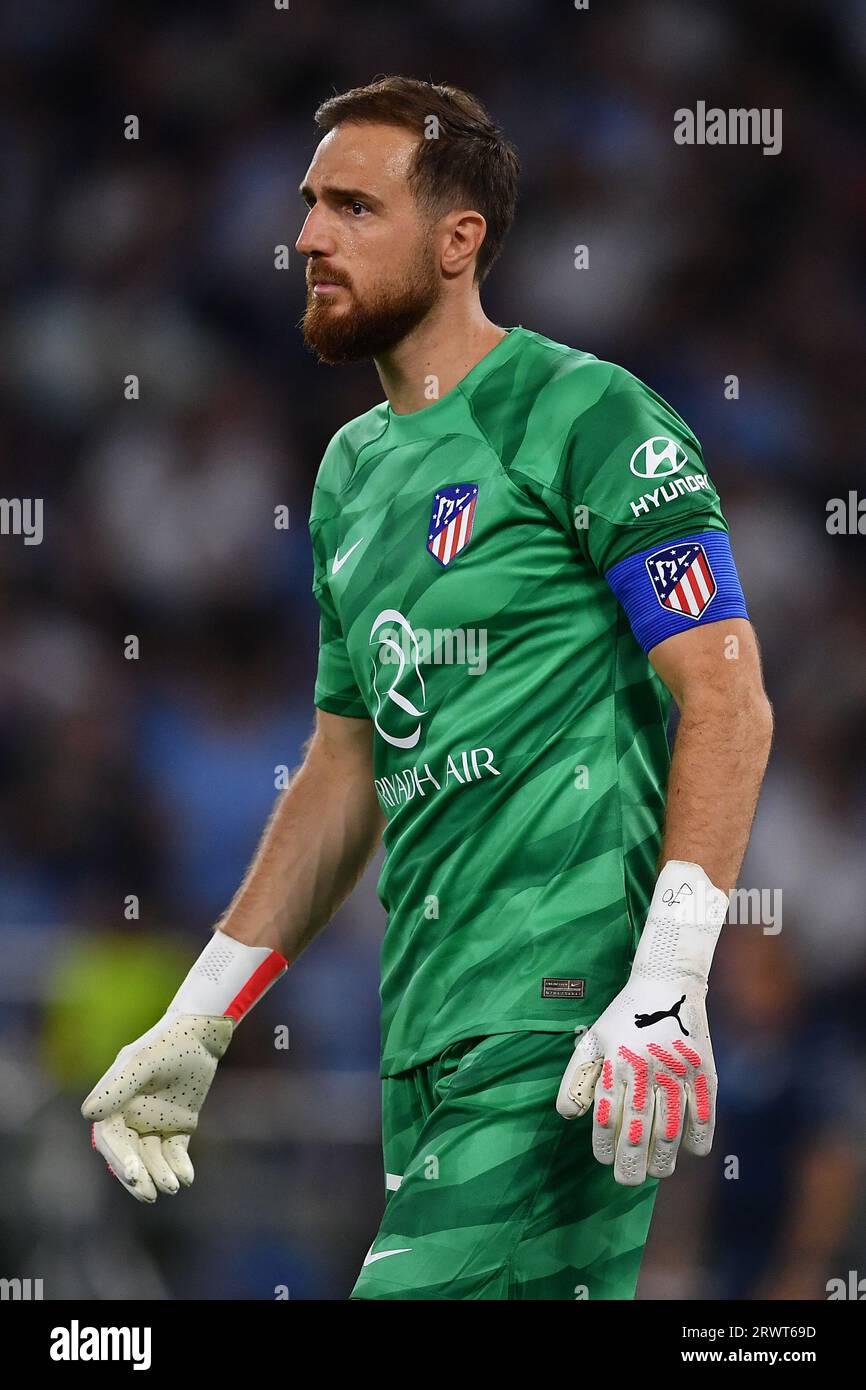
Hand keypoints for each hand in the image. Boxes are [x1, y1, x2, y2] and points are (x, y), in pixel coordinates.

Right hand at [82, 1014, 232, 1202]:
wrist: (200, 1034)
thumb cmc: (165, 1044)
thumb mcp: (141, 1062)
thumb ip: (117, 1086)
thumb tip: (88, 1114)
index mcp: (114, 1104)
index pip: (110, 1140)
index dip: (119, 1159)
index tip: (133, 1174)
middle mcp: (131, 1117)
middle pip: (130, 1155)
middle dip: (138, 1177)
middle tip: (149, 1194)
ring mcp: (154, 1123)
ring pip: (152, 1158)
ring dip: (160, 1174)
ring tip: (173, 1186)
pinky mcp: (178, 1126)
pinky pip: (175, 1151)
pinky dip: (180, 1166)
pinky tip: (187, 1177)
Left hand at [556, 860, 727, 1185]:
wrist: (666, 984)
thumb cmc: (623, 1018)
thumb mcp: (592, 1041)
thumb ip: (577, 1079)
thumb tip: (569, 1116)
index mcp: (615, 1064)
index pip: (607, 1117)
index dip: (604, 1145)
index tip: (605, 1158)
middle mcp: (645, 1071)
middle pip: (639, 1131)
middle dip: (632, 1164)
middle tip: (630, 1179)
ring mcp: (676, 1072)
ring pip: (670, 1130)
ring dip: (663, 1158)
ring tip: (657, 1171)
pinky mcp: (703, 1071)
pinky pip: (703, 1115)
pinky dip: (697, 1138)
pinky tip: (689, 1150)